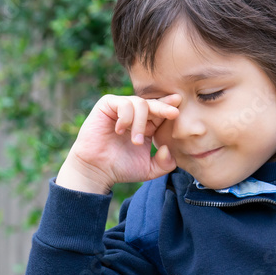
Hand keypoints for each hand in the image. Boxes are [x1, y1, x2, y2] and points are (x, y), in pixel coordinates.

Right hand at [58, 93, 181, 192]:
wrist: (96, 171)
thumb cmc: (120, 168)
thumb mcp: (149, 169)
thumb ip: (165, 163)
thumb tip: (167, 147)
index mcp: (147, 125)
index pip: (161, 112)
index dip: (170, 107)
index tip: (179, 108)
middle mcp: (135, 115)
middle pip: (153, 104)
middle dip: (164, 108)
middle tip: (173, 114)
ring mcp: (120, 109)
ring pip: (140, 104)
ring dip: (140, 123)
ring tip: (136, 142)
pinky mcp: (107, 106)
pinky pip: (123, 103)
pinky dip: (126, 117)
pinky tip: (120, 131)